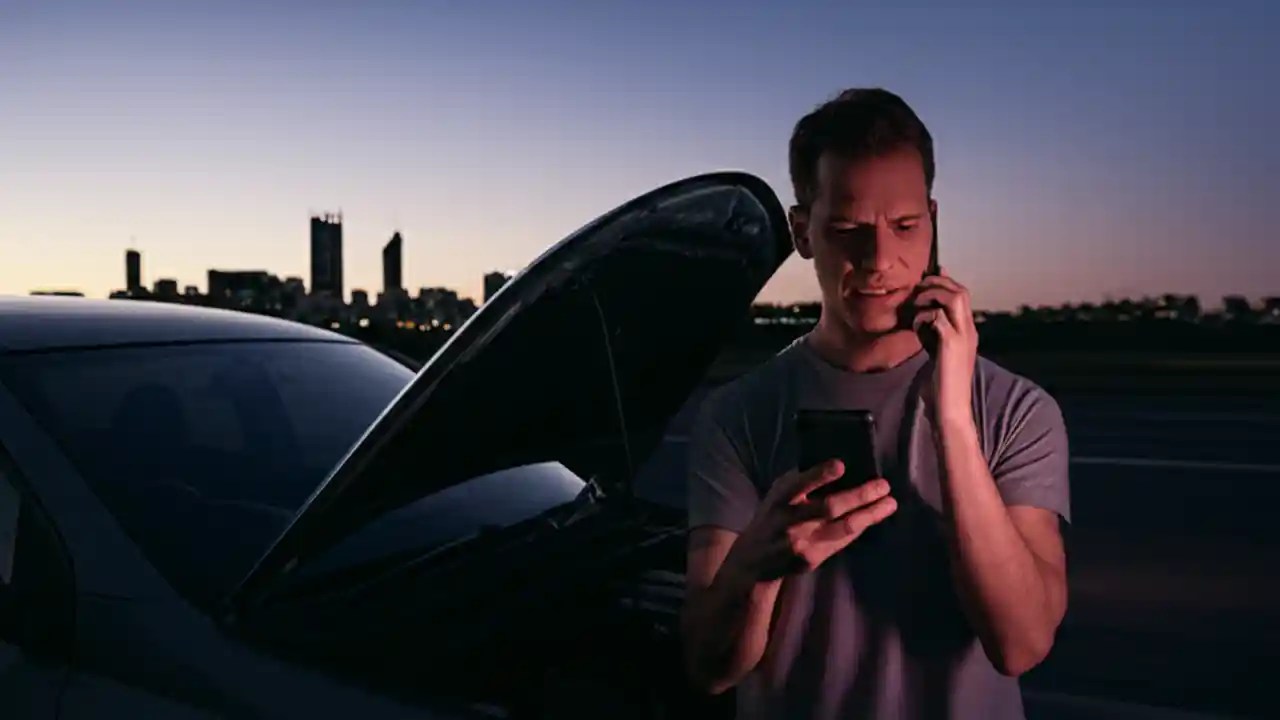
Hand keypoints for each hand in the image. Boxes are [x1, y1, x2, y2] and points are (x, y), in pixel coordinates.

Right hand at [723, 460, 897, 581]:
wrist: (753, 560)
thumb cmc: (773, 516)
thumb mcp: (778, 495)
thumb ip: (801, 483)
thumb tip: (840, 465)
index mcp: (780, 499)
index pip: (799, 484)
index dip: (819, 475)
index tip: (841, 465)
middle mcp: (789, 521)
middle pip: (829, 507)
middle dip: (859, 495)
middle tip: (883, 485)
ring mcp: (802, 543)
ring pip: (843, 528)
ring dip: (870, 515)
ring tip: (890, 503)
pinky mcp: (812, 559)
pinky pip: (842, 541)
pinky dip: (860, 527)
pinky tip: (874, 517)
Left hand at [910, 268, 978, 424]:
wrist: (952, 409)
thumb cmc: (942, 385)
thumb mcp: (939, 353)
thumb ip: (934, 334)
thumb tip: (922, 316)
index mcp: (968, 332)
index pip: (963, 296)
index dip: (945, 282)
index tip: (928, 276)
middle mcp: (969, 331)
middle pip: (961, 292)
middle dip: (938, 284)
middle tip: (918, 290)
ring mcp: (962, 337)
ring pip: (954, 298)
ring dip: (931, 296)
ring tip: (916, 306)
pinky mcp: (951, 345)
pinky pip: (937, 317)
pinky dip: (923, 317)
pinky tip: (915, 328)